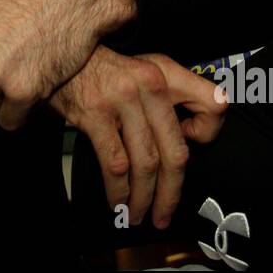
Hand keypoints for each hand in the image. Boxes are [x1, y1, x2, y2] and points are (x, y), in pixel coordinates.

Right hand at [49, 47, 225, 228]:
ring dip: (143, 198)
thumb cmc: (103, 71)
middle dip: (171, 192)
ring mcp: (122, 99)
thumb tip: (186, 139)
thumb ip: (167, 99)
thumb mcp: (143, 69)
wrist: (59, 58)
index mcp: (167, 73)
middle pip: (175, 151)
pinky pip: (116, 164)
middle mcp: (150, 83)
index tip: (191, 145)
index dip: (208, 132)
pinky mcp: (95, 114)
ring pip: (146, 163)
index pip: (213, 103)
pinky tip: (117, 202)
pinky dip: (119, 191)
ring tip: (138, 214)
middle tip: (165, 214)